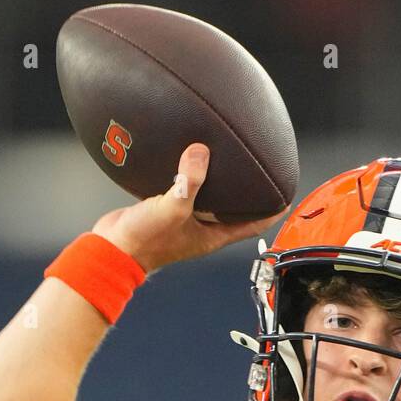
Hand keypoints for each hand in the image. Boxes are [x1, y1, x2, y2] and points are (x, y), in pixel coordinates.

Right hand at [91, 143, 287, 274]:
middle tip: (261, 164)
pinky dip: (190, 173)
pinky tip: (188, 153)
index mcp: (214, 235)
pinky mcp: (166, 209)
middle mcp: (203, 228)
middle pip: (236, 208)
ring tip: (228, 154)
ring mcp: (185, 219)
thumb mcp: (171, 208)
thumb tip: (201, 151)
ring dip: (220, 179)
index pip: (254, 224)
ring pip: (211, 196)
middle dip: (249, 189)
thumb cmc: (144, 240)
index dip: (273, 210)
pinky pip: (186, 188)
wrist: (112, 249)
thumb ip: (189, 182)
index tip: (288, 192)